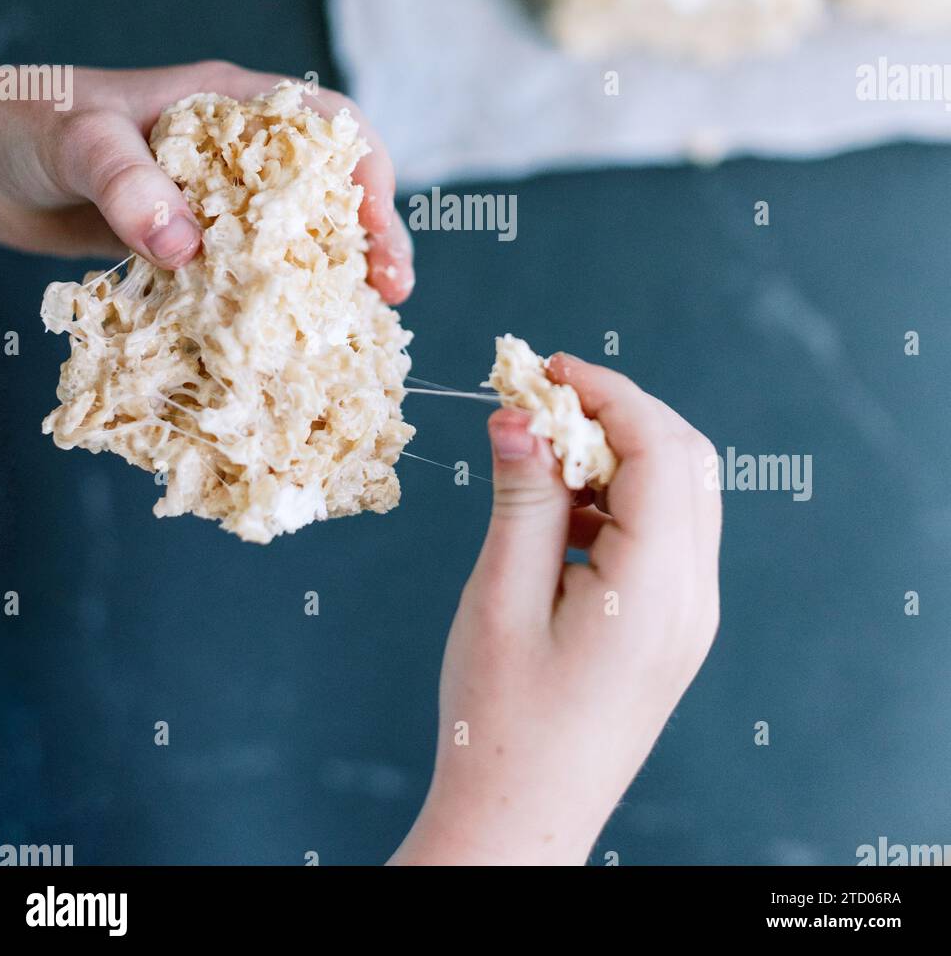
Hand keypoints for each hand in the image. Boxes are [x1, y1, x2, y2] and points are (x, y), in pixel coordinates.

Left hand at [0, 61, 412, 303]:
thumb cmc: (29, 127)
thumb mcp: (81, 140)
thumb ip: (131, 184)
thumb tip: (187, 249)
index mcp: (226, 103)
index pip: (325, 123)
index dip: (363, 170)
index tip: (373, 226)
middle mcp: (234, 151)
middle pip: (327, 187)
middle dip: (369, 234)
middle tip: (389, 291)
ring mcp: (214, 201)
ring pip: (294, 236)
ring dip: (328, 276)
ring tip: (355, 323)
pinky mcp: (189, 245)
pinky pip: (245, 274)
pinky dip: (269, 304)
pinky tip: (283, 339)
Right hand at [390, 353, 720, 865]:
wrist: (517, 821)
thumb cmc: (498, 722)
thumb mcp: (500, 597)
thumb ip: (522, 494)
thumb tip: (521, 411)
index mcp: (657, 589)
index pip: (660, 448)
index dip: (607, 391)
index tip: (544, 368)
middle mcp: (691, 598)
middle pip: (685, 461)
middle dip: (618, 414)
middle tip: (541, 400)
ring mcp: (689, 617)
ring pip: (679, 494)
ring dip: (617, 455)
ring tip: (538, 457)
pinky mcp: (671, 629)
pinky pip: (663, 535)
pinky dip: (617, 500)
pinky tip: (555, 512)